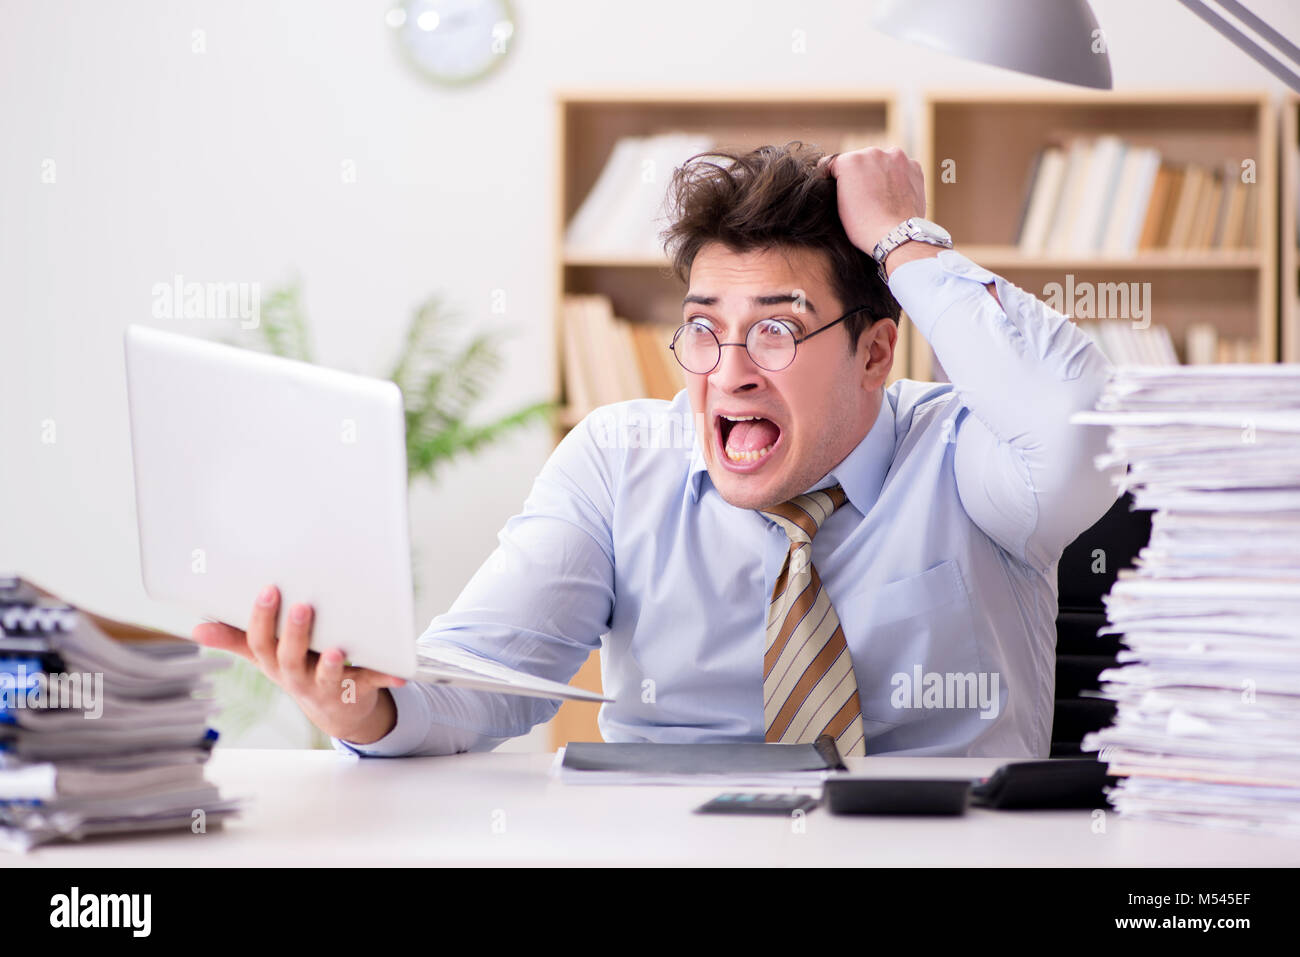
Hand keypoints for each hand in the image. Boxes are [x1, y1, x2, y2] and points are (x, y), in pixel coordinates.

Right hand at [192, 585, 406, 744]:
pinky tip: (400, 673)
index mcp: (275, 664)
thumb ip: (237, 640)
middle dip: (296, 634)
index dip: (262, 619)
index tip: (270, 589)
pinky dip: (386, 677)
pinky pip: (373, 684)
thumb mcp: (267, 657)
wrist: (338, 709)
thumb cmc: (299, 670)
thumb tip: (197, 628)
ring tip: (338, 649)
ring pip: (328, 677)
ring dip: (332, 664)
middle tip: (303, 606)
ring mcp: (328, 686)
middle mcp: (298, 678)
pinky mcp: (359, 691)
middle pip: (292, 659)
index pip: (261, 643)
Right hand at [819, 147, 926, 255]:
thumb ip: (842, 182)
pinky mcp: (914, 166)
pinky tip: (895, 195)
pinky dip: (897, 177)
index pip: (834, 163)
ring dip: (879, 173)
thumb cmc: (863, 225)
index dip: (833, 178)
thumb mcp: (839, 204)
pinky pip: (901, 167)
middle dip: (859, 174)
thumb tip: (848, 178)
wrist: (896, 236)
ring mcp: (896, 157)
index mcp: (850, 160)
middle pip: (860, 160)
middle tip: (863, 196)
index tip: (837, 189)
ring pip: (882, 162)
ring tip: (881, 196)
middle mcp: (873, 152)